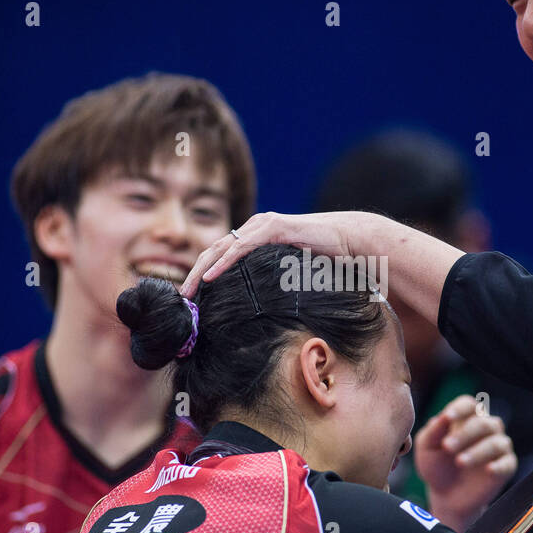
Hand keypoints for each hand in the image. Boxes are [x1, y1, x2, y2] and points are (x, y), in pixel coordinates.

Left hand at [181, 211, 367, 296]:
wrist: (350, 242)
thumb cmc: (324, 258)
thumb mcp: (289, 272)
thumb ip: (270, 280)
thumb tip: (255, 307)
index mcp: (254, 237)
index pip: (219, 254)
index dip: (201, 273)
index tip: (190, 296)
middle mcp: (254, 227)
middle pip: (213, 250)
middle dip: (194, 274)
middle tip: (181, 297)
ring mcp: (263, 225)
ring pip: (222, 247)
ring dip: (202, 270)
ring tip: (189, 290)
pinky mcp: (274, 227)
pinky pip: (242, 245)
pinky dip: (224, 262)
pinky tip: (211, 276)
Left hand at [412, 395, 516, 530]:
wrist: (446, 496)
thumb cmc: (436, 466)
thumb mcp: (427, 448)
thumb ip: (433, 431)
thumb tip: (443, 417)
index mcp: (466, 419)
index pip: (468, 404)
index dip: (460, 409)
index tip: (448, 418)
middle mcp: (486, 428)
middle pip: (483, 423)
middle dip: (464, 435)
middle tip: (447, 447)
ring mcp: (498, 447)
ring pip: (496, 442)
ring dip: (477, 451)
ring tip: (459, 462)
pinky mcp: (506, 466)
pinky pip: (507, 462)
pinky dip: (499, 465)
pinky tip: (488, 470)